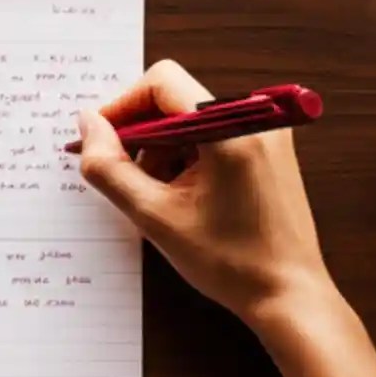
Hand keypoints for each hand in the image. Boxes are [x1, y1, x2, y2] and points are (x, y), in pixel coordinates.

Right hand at [76, 60, 335, 322]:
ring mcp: (267, 130)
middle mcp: (255, 118)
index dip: (122, 107)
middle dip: (142, 134)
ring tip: (159, 195)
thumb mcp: (154, 216)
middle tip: (126, 178)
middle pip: (175, 97)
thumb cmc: (231, 262)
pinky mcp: (270, 146)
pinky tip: (182, 194)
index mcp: (231, 128)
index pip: (161, 82)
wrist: (287, 295)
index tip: (102, 141)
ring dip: (163, 147)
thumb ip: (110, 168)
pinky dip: (187, 154)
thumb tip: (88, 126)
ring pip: (191, 116)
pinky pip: (214, 131)